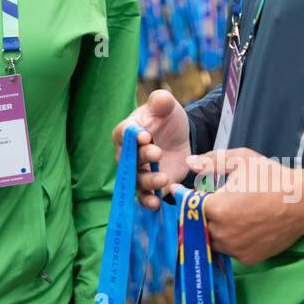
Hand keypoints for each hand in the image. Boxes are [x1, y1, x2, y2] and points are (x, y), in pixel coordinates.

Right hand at [111, 89, 191, 210]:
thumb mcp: (166, 105)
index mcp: (127, 132)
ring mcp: (139, 171)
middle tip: (157, 152)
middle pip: (128, 159)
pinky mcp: (151, 186)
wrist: (181, 137)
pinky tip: (157, 203)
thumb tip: (161, 100)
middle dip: (142, 157)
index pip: (122, 134)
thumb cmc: (166, 118)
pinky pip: (145, 197)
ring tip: (163, 178)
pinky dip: (148, 201)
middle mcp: (128, 154)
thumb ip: (162, 101)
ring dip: (147, 181)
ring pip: (136, 181)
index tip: (144, 135)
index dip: (130, 136)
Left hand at [175, 148, 303, 264]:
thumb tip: (189, 162)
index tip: (180, 191)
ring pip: (212, 240)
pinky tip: (240, 227)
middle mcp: (222, 232)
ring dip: (213, 229)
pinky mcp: (248, 258)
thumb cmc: (271, 178)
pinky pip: (230, 250)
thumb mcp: (241, 160)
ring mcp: (235, 248)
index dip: (184, 197)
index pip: (188, 206)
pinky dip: (230, 241)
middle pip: (198, 224)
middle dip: (199, 214)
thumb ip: (211, 161)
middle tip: (209, 202)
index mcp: (215, 208)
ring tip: (227, 214)